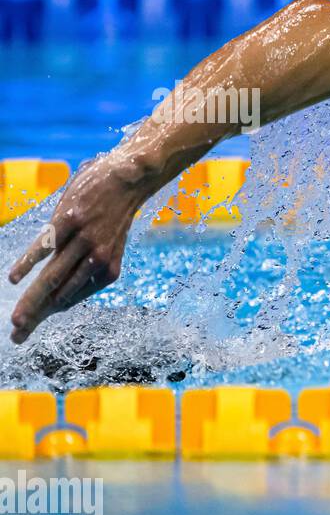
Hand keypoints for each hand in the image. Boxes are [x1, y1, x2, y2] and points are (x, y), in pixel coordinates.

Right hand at [8, 154, 151, 343]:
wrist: (129, 178)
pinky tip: (14, 278)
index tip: (28, 328)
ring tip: (17, 320)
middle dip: (38, 317)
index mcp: (108, 269)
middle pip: (60, 294)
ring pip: (52, 276)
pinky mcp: (70, 221)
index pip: (71, 298)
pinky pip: (45, 246)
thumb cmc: (113, 212)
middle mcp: (97, 259)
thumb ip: (88, 263)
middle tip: (18, 336)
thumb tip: (62, 283)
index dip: (48, 313)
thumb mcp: (108, 244)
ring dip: (33, 300)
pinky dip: (28, 262)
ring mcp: (83, 240)